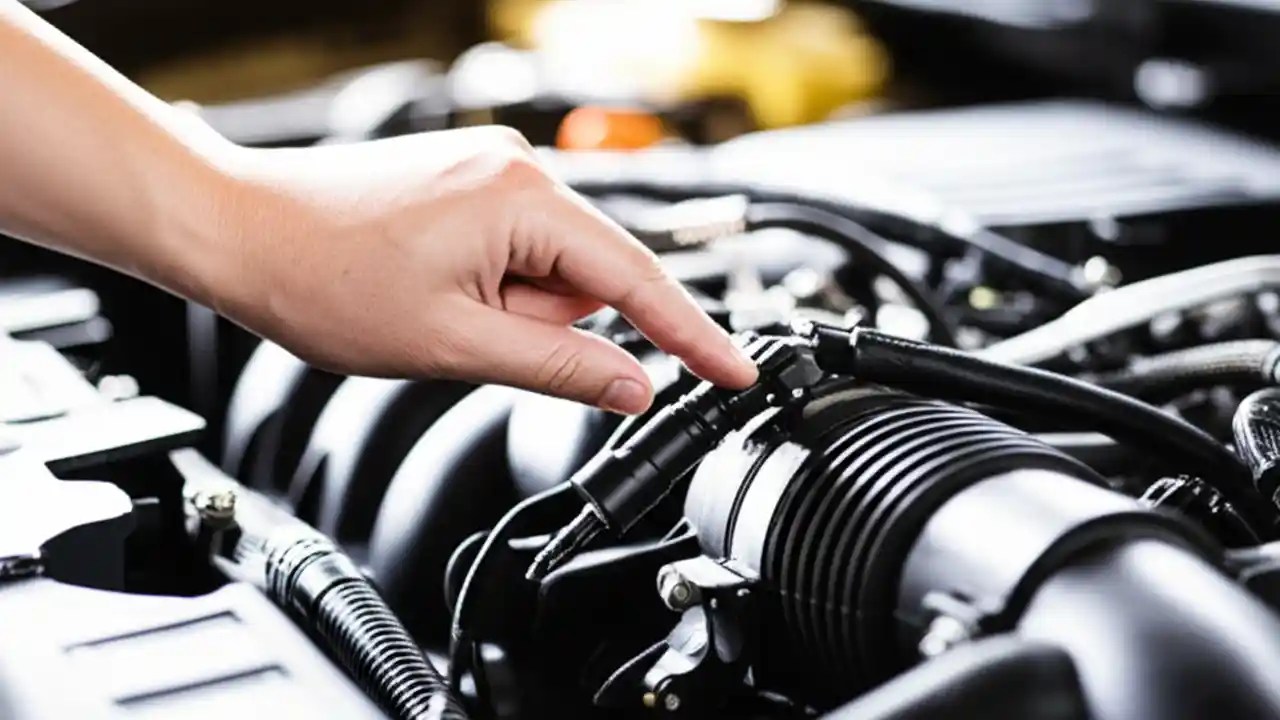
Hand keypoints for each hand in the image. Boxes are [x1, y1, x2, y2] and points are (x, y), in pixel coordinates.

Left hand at [202, 127, 757, 413]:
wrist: (237, 231)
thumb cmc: (323, 276)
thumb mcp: (454, 343)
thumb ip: (559, 366)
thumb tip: (633, 387)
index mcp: (524, 200)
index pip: (639, 279)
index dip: (694, 334)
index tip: (738, 372)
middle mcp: (516, 171)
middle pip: (587, 278)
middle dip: (544, 324)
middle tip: (466, 335)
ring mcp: (490, 174)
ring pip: (547, 272)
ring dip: (510, 310)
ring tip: (434, 309)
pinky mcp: (467, 187)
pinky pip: (514, 254)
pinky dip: (491, 289)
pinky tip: (432, 290)